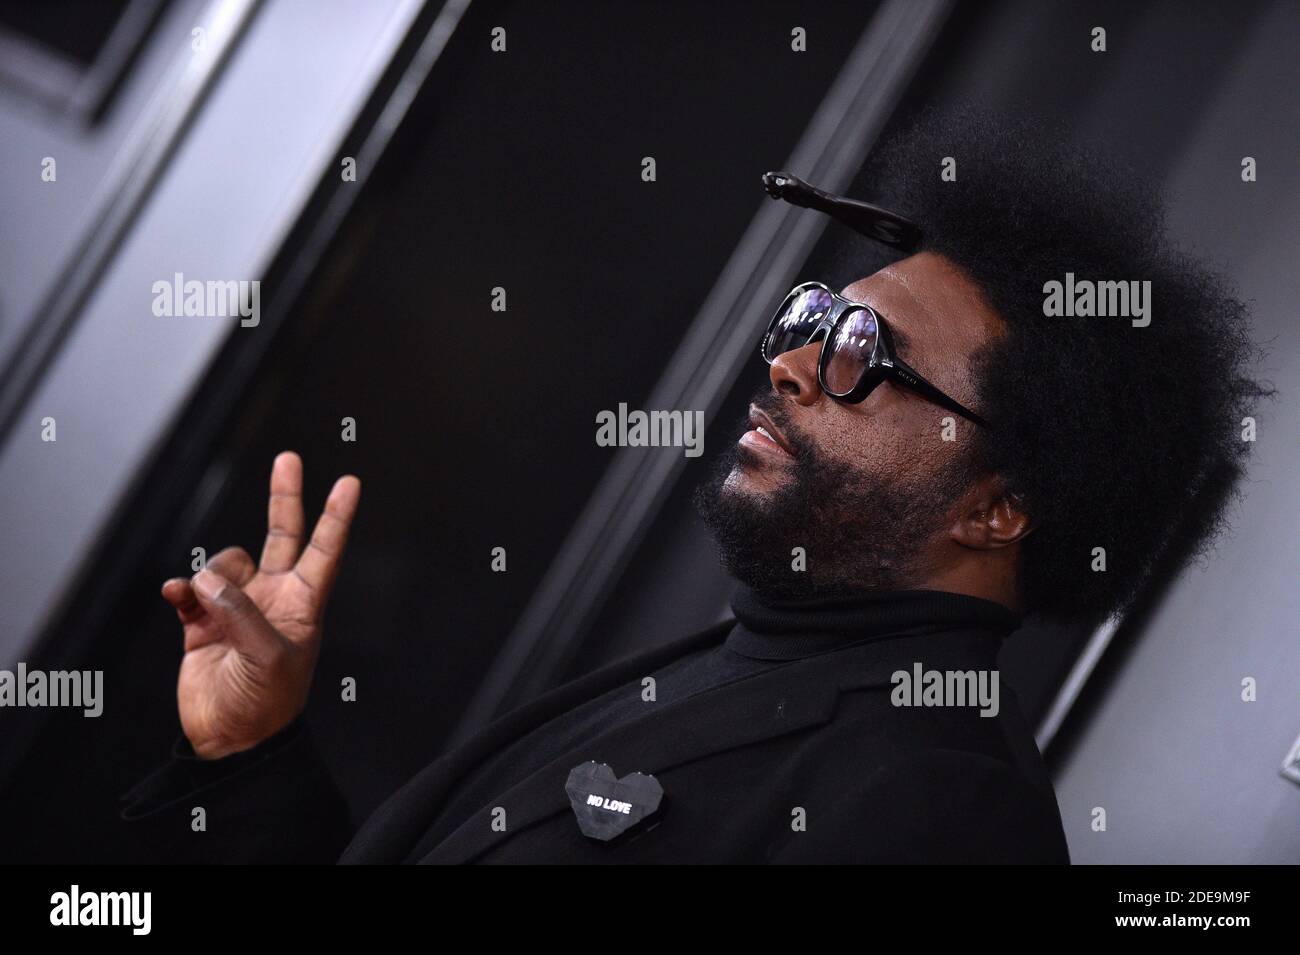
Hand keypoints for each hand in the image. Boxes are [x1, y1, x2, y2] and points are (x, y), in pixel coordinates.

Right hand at [160, 452, 360, 758]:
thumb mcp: (269, 659)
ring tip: (205, 605)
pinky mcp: (202, 623)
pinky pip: (189, 590)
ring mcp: (237, 608)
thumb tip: (209, 580)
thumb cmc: (267, 705)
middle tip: (289, 458)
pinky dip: (180, 588)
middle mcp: (274, 598)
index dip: (336, 517)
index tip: (350, 483)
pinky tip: (176, 596)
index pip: (324, 550)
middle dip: (285, 497)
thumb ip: (241, 613)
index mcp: (303, 604)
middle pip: (281, 534)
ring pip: (224, 563)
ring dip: (211, 574)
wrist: (231, 741)